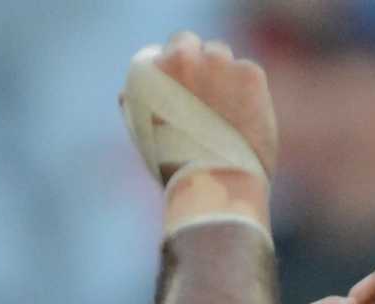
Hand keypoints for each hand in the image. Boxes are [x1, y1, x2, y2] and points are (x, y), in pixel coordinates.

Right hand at [131, 31, 277, 180]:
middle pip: (196, 45)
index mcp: (152, 68)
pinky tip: (243, 122)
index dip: (179, 68)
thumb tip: (125, 92)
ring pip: (224, 57)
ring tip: (225, 116)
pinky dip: (248, 94)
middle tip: (207, 99)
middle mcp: (182, 56)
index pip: (171, 48)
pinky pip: (248, 74)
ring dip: (225, 76)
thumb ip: (137, 106)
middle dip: (201, 65)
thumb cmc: (174, 171)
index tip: (185, 88)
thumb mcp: (144, 137)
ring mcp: (218, 61)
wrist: (213, 187)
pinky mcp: (249, 73)